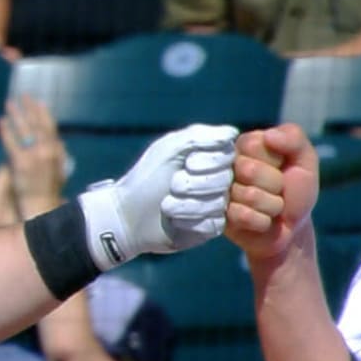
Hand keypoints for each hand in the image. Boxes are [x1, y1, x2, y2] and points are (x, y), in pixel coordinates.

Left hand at [0, 95, 66, 218]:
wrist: (41, 209)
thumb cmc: (49, 193)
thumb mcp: (59, 173)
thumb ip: (59, 157)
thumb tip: (59, 144)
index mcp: (56, 153)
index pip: (51, 128)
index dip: (44, 114)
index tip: (39, 102)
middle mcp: (47, 151)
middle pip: (37, 124)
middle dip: (30, 108)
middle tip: (24, 95)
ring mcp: (34, 156)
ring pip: (24, 129)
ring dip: (17, 114)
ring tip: (10, 103)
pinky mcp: (20, 163)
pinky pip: (11, 142)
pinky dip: (6, 130)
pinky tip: (1, 121)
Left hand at [78, 123, 237, 267]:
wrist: (127, 214)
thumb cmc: (147, 176)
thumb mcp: (170, 148)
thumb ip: (200, 136)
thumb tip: (233, 133)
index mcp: (212, 157)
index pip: (230, 155)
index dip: (210, 161)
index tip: (188, 163)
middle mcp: (219, 180)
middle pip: (226, 179)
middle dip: (195, 183)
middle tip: (173, 185)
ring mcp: (217, 205)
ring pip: (219, 203)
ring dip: (187, 203)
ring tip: (166, 204)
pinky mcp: (211, 227)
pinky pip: (213, 223)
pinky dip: (188, 220)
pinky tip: (173, 220)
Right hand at [224, 124, 319, 262]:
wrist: (294, 229)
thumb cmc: (297, 190)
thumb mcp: (305, 159)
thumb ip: (293, 138)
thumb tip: (268, 136)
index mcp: (245, 146)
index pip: (251, 144)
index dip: (273, 159)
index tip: (280, 166)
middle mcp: (227, 167)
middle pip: (249, 170)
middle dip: (274, 184)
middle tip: (277, 190)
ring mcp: (220, 193)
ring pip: (249, 195)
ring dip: (271, 206)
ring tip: (271, 207)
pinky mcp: (219, 218)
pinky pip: (244, 217)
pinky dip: (262, 222)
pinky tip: (263, 222)